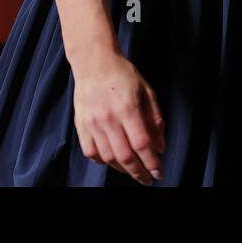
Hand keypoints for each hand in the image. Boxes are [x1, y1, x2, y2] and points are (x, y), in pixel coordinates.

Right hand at [71, 50, 165, 185]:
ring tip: (133, 170)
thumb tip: (160, 146)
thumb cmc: (124, 75)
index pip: (142, 144)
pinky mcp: (81, 126)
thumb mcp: (147, 92)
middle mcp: (108, 119)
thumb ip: (155, 120)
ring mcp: (92, 123)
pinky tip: (113, 160)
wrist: (94, 63)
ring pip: (108, 157)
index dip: (151, 162)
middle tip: (148, 179)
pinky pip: (91, 152)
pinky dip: (103, 161)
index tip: (159, 173)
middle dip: (139, 172)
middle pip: (125, 156)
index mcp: (128, 109)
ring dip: (122, 169)